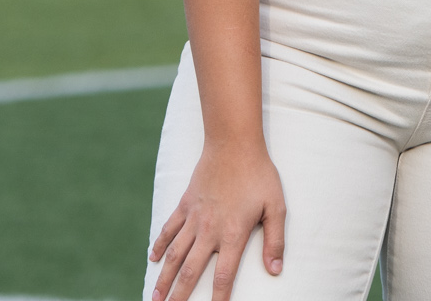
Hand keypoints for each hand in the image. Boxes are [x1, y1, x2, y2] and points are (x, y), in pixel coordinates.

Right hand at [149, 143, 286, 300]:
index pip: (224, 276)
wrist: (233, 144)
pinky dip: (160, 244)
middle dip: (179, 296)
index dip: (218, 298)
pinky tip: (153, 259)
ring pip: (174, 255)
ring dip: (164, 278)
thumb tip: (276, 270)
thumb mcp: (276, 206)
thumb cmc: (259, 175)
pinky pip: (168, 229)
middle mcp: (209, 231)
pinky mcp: (185, 204)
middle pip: (191, 272)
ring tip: (155, 297)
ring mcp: (194, 218)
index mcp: (233, 234)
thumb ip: (274, 240)